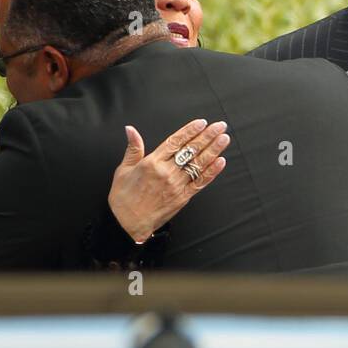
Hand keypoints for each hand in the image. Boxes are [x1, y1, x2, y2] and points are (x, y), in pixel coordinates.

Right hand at [110, 119, 229, 243]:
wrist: (128, 225)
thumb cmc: (124, 199)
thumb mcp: (123, 170)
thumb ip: (133, 148)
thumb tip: (131, 130)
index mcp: (152, 163)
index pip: (175, 142)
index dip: (190, 131)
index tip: (202, 122)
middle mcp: (167, 172)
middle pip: (191, 150)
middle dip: (207, 136)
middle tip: (220, 126)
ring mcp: (177, 185)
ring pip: (199, 164)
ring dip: (214, 150)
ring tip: (224, 138)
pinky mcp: (183, 197)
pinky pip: (200, 182)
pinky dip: (212, 172)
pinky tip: (221, 162)